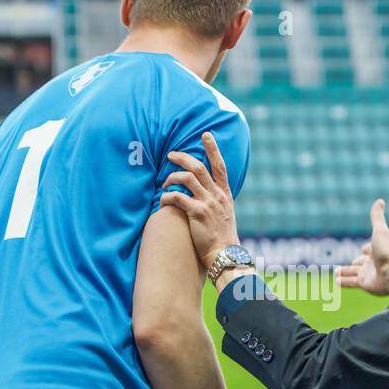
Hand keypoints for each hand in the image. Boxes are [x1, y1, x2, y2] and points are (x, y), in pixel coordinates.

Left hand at [159, 132, 238, 270]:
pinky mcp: (197, 213)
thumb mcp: (225, 215)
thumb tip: (207, 193)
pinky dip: (167, 196)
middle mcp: (217, 196)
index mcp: (224, 194)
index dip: (213, 149)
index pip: (220, 165)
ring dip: (172, 178)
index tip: (206, 135)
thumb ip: (217, 201)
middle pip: (199, 167)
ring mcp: (208, 203)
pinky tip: (163, 201)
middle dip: (183, 157)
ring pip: (187, 179)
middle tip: (170, 154)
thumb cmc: (222, 237)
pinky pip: (178, 197)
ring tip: (164, 183)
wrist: (225, 254)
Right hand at [336, 199, 388, 295]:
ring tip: (336, 272)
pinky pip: (351, 283)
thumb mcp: (380, 230)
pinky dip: (344, 282)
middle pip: (361, 262)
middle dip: (356, 262)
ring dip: (345, 272)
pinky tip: (337, 282)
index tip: (366, 249)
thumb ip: (377, 217)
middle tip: (353, 263)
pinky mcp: (364, 284)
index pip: (368, 250)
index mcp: (377, 251)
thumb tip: (380, 200)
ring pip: (354, 273)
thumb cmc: (387, 252)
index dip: (366, 249)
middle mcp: (373, 263)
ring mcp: (368, 275)